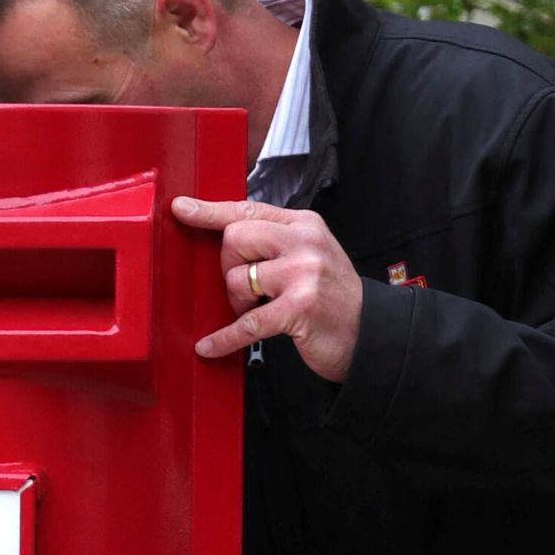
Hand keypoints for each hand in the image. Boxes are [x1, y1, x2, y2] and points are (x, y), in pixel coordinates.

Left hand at [170, 196, 363, 382]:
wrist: (372, 333)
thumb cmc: (333, 297)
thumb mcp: (310, 254)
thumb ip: (274, 241)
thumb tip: (225, 238)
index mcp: (303, 224)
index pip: (247, 209)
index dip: (210, 211)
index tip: (182, 208)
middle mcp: (304, 242)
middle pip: (234, 238)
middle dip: (228, 267)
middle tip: (245, 288)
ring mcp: (304, 274)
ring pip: (236, 278)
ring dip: (237, 302)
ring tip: (256, 310)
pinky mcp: (300, 309)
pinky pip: (246, 322)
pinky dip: (224, 338)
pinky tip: (210, 346)